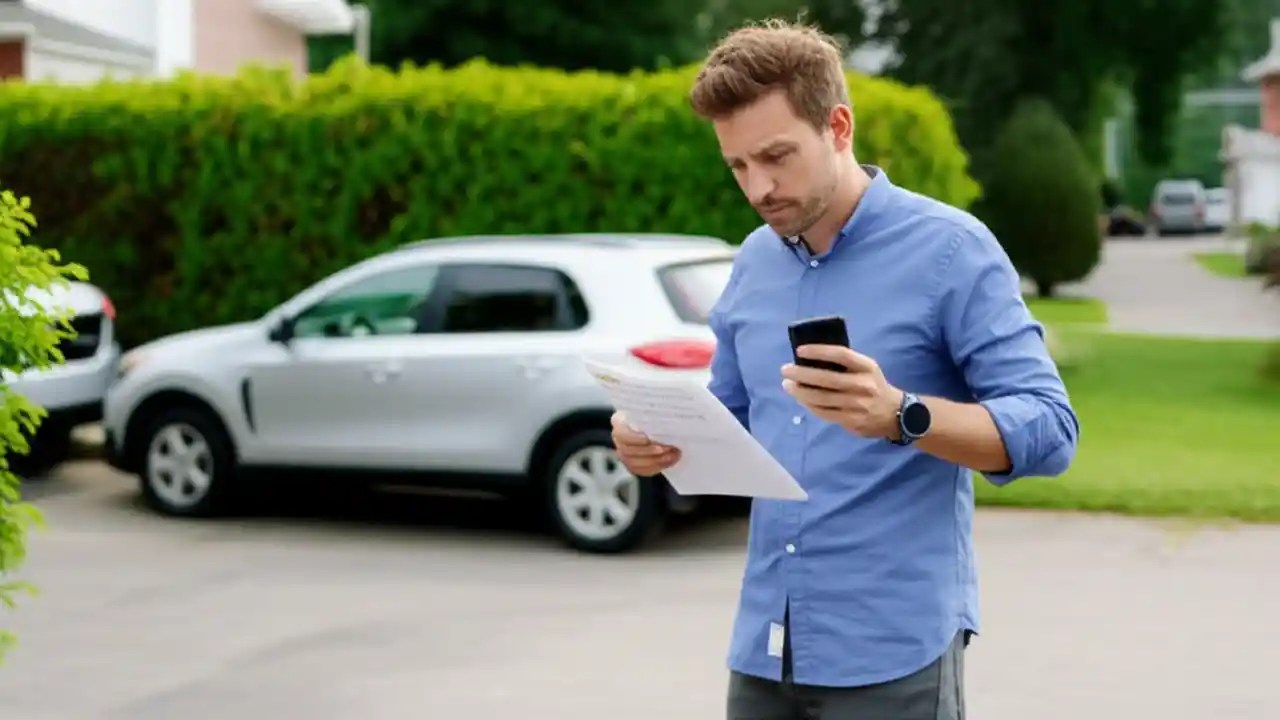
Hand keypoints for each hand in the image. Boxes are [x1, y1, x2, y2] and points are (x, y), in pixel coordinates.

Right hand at [610, 411, 680, 476]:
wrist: (659, 424)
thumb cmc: (657, 413)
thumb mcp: (655, 409)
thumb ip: (657, 413)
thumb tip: (669, 415)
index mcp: (619, 421)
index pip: (621, 433)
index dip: (634, 438)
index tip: (649, 439)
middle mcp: (618, 438)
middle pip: (628, 450)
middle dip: (650, 451)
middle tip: (668, 447)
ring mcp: (624, 453)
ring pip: (634, 463)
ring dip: (656, 460)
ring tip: (673, 454)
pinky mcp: (632, 464)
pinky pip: (641, 470)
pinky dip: (656, 467)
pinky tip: (669, 460)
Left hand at [780, 345, 903, 438]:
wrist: (895, 414)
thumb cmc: (873, 385)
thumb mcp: (867, 369)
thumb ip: (845, 363)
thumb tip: (811, 357)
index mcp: (867, 367)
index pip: (840, 355)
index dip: (818, 351)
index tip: (799, 351)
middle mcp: (863, 385)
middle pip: (826, 379)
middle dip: (801, 374)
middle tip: (785, 370)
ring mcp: (857, 405)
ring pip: (821, 398)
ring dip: (800, 392)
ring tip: (788, 385)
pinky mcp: (851, 420)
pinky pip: (824, 412)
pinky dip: (809, 405)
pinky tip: (801, 399)